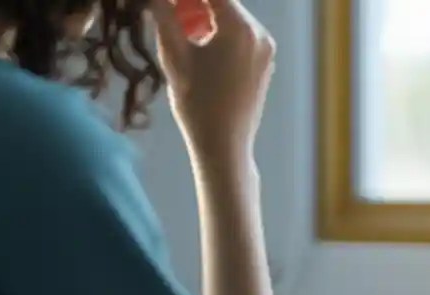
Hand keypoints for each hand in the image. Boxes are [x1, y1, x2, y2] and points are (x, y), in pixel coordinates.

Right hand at [150, 0, 275, 160]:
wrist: (224, 144)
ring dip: (206, 16)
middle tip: (170, 12)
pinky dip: (220, 33)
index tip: (171, 3)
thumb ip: (164, 14)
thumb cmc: (196, 102)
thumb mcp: (174, 54)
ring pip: (232, 18)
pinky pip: (241, 35)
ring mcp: (266, 49)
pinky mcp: (264, 63)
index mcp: (241, 27)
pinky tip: (200, 47)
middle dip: (195, 3)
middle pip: (223, 1)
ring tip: (181, 30)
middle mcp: (260, 33)